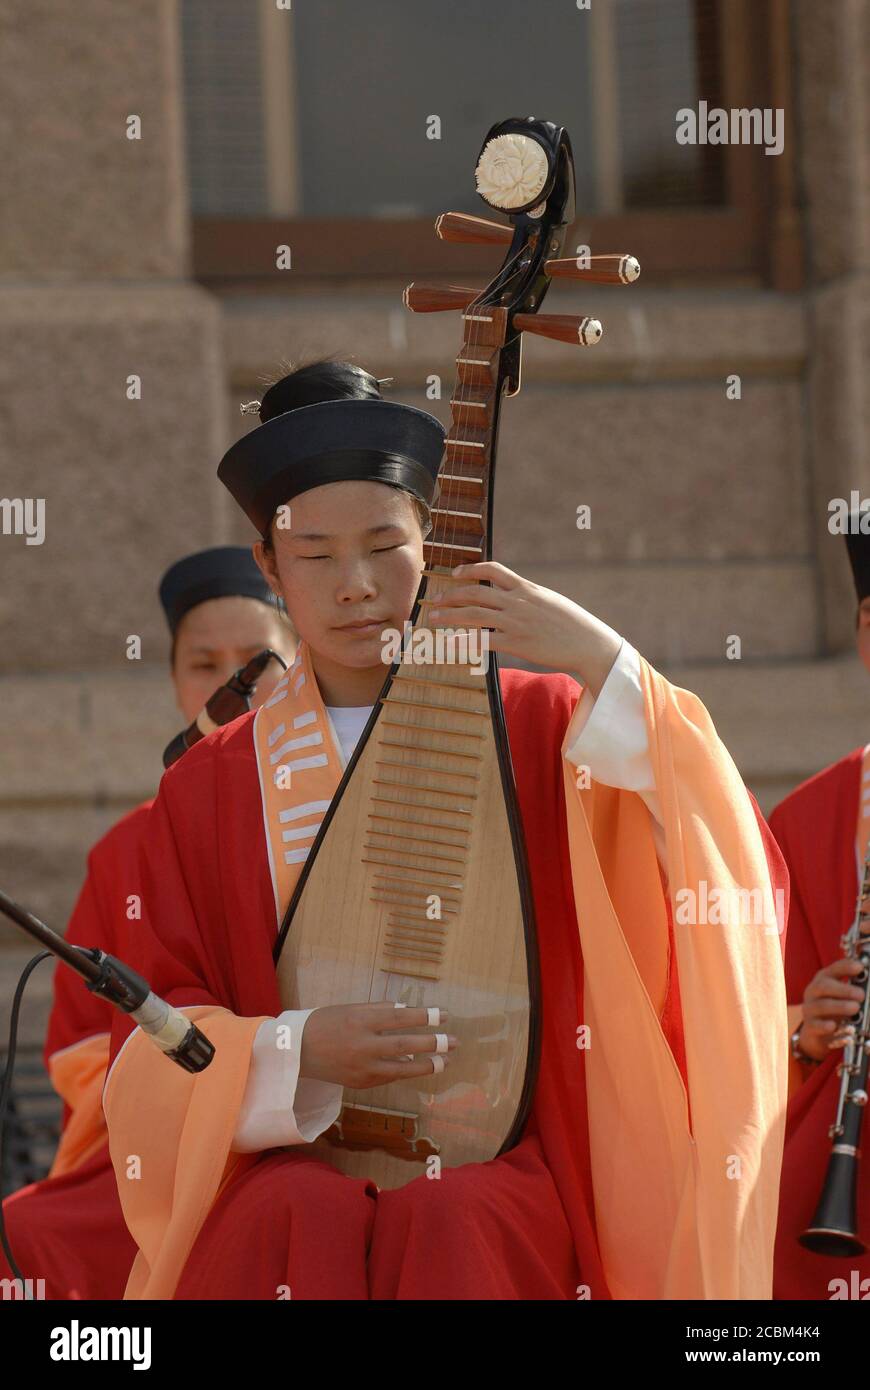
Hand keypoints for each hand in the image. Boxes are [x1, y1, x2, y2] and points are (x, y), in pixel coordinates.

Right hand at [299, 1002, 457, 1088]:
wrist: (297, 1052)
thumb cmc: (325, 1023)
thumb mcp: (351, 1009)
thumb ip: (379, 1009)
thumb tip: (407, 1010)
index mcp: (361, 1021)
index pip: (401, 1018)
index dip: (425, 1016)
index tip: (445, 1015)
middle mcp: (363, 1045)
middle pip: (406, 1044)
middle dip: (434, 1043)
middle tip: (455, 1041)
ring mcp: (362, 1068)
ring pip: (402, 1068)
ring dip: (427, 1065)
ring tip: (446, 1061)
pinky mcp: (361, 1084)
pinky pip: (389, 1077)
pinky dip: (405, 1071)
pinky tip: (420, 1066)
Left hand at [426, 561, 621, 696]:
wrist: (590, 643)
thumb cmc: (573, 625)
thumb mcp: (550, 601)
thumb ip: (529, 597)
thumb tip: (514, 595)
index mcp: (527, 588)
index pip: (493, 569)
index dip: (470, 569)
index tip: (455, 573)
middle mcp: (518, 602)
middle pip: (476, 593)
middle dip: (451, 595)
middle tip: (436, 600)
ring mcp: (516, 622)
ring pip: (473, 615)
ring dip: (449, 616)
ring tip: (433, 618)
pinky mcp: (517, 643)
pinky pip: (482, 640)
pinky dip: (462, 641)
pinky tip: (448, 643)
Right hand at [798, 957, 865, 1061]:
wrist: (816, 1032)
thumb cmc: (835, 1010)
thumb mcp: (843, 996)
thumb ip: (855, 989)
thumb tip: (867, 985)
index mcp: (824, 980)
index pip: (833, 970)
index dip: (846, 967)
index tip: (860, 967)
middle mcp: (814, 992)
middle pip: (823, 986)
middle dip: (843, 990)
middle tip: (861, 995)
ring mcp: (810, 1009)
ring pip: (821, 1005)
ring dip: (839, 1006)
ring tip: (855, 1008)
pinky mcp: (810, 1027)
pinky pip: (816, 1025)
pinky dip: (824, 1026)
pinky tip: (833, 1026)